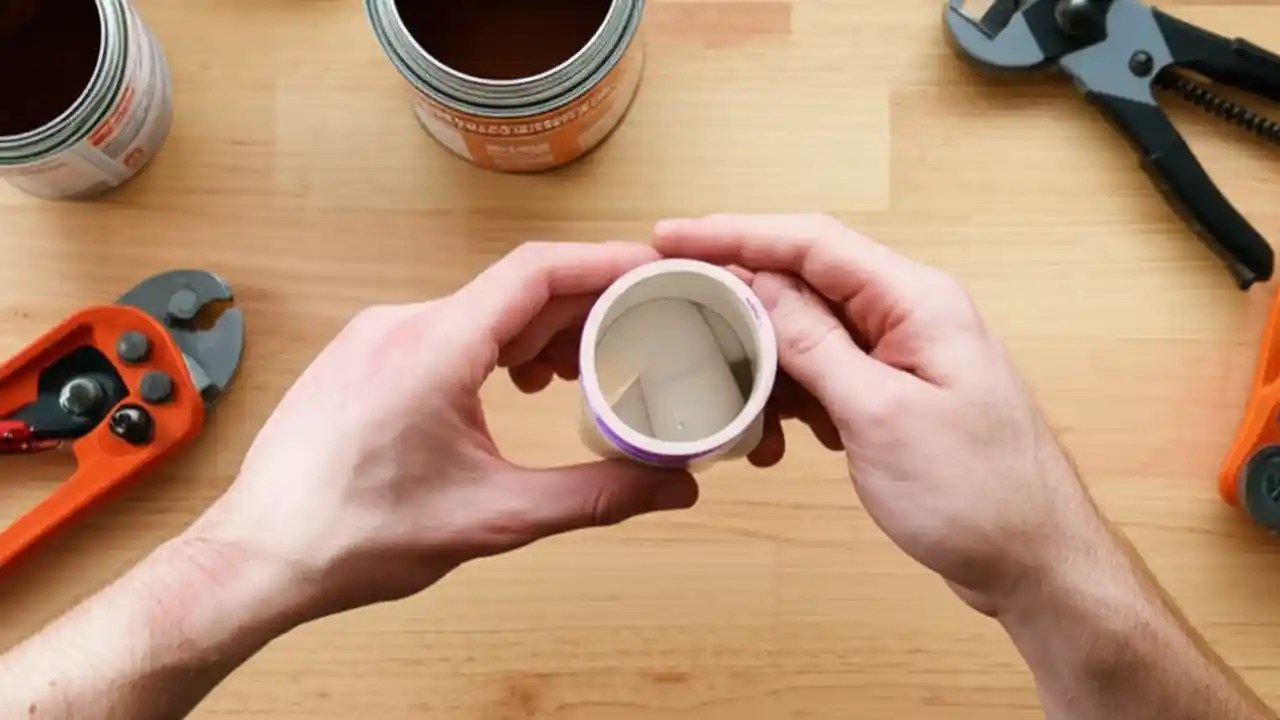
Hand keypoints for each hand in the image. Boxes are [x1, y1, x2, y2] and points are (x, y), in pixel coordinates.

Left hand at [189, 242, 698, 621]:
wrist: (258, 557)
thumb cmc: (356, 537)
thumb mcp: (493, 518)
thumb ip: (593, 496)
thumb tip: (673, 485)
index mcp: (434, 346)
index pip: (538, 271)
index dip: (606, 263)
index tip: (656, 271)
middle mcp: (402, 324)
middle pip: (516, 289)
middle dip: (584, 309)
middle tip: (642, 336)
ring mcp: (376, 337)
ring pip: (482, 309)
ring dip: (540, 331)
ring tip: (582, 373)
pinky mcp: (363, 357)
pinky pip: (448, 328)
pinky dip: (497, 345)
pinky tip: (517, 384)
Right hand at [655, 215, 1107, 615]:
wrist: (1033, 563)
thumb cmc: (976, 494)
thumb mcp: (880, 415)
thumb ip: (815, 344)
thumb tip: (758, 285)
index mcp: (916, 301)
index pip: (812, 243)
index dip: (736, 234)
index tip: (671, 237)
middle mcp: (910, 316)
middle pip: (805, 283)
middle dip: (738, 299)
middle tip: (671, 312)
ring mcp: (902, 356)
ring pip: (809, 335)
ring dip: (763, 366)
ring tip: (726, 400)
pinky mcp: (893, 396)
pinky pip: (825, 376)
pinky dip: (790, 400)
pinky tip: (772, 439)